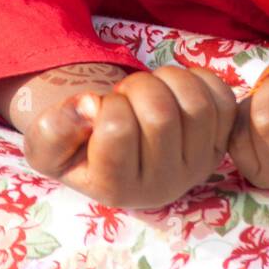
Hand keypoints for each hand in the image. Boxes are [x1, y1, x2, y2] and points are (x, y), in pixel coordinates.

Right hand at [23, 65, 237, 209]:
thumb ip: (53, 131)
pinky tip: (174, 90)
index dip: (105, 104)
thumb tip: (89, 107)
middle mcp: (164, 185)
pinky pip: (222, 99)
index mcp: (118, 188)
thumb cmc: (78, 144)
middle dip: (136, 87)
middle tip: (125, 95)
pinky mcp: (221, 141)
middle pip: (161, 115)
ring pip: (196, 105)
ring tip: (149, 89)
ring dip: (167, 79)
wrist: (116, 145)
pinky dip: (197, 80)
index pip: (118, 130)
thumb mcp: (46, 144)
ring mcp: (199, 164)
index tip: (99, 109)